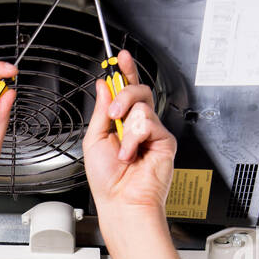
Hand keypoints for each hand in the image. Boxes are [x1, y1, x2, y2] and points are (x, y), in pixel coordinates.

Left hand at [82, 50, 176, 218]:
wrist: (122, 201)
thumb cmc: (107, 180)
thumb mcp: (93, 140)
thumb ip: (101, 111)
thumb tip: (103, 86)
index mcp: (120, 124)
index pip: (125, 90)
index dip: (124, 72)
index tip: (120, 58)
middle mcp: (137, 125)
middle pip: (138, 90)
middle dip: (124, 95)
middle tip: (114, 114)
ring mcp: (152, 132)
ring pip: (143, 105)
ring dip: (126, 127)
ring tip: (122, 149)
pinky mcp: (165, 139)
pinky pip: (150, 122)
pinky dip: (136, 138)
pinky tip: (132, 154)